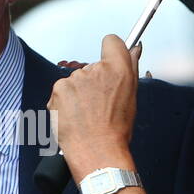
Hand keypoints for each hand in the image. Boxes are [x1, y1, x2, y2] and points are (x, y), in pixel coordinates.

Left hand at [47, 35, 141, 181]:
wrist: (96, 152)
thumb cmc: (115, 130)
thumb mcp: (131, 98)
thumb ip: (131, 68)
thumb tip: (134, 49)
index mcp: (118, 69)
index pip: (111, 41)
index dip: (111, 50)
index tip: (109, 61)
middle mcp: (96, 69)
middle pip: (92, 66)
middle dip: (93, 81)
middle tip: (98, 105)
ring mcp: (75, 79)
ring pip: (75, 81)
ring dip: (78, 94)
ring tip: (86, 115)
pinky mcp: (58, 89)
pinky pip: (61, 92)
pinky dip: (64, 103)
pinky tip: (74, 117)